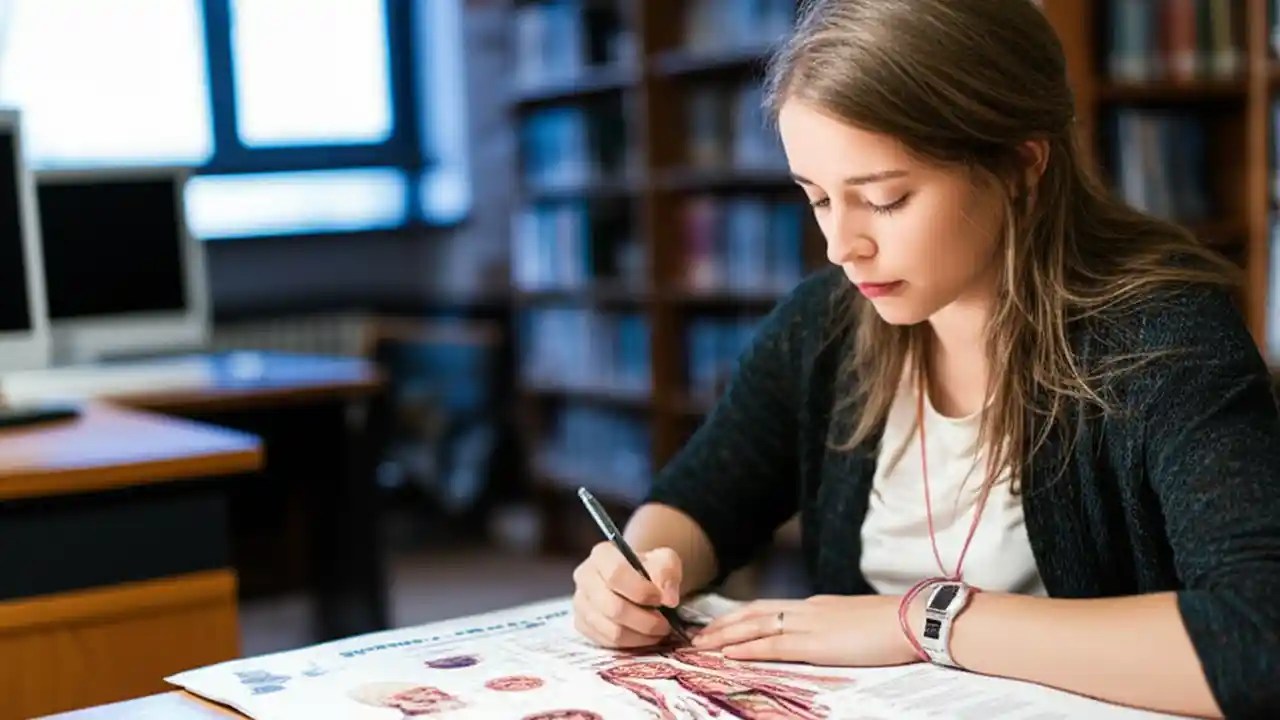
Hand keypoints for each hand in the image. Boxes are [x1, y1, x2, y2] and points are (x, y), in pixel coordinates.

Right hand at [572, 541, 682, 648]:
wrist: (638, 580)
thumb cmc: (650, 569)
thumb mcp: (665, 561)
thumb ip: (668, 573)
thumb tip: (668, 599)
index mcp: (602, 555)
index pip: (616, 574)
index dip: (641, 591)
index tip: (661, 600)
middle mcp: (585, 577)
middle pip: (613, 607)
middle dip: (646, 621)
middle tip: (666, 623)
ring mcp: (581, 603)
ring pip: (611, 630)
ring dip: (641, 635)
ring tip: (659, 631)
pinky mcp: (582, 625)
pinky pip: (608, 642)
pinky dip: (632, 643)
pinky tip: (645, 636)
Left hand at [690, 594, 923, 666]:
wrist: (913, 620)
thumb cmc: (893, 625)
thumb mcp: (854, 622)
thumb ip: (833, 627)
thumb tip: (823, 635)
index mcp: (815, 606)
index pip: (768, 608)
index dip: (741, 616)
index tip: (719, 624)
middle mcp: (806, 610)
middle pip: (753, 613)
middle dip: (723, 624)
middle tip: (698, 635)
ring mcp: (809, 624)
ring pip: (755, 626)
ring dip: (724, 636)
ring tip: (701, 645)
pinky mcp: (815, 643)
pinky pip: (772, 645)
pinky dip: (746, 648)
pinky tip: (727, 654)